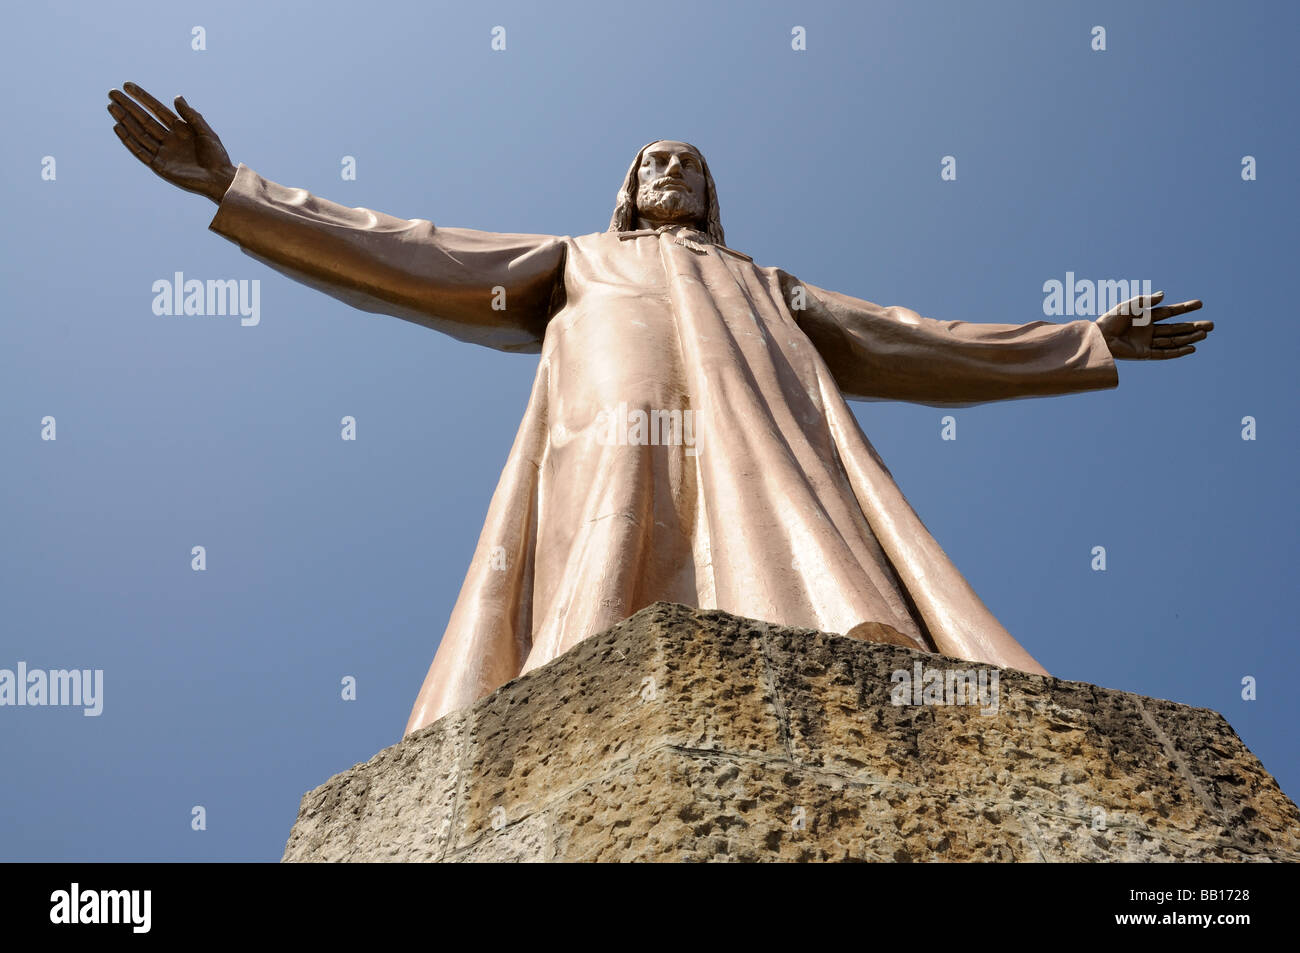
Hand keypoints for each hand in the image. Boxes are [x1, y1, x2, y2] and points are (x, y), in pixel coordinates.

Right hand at [107, 82, 235, 202]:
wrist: (219, 179)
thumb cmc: (217, 156)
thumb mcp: (205, 132)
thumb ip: (191, 116)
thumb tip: (177, 97)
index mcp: (179, 128)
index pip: (156, 109)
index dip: (142, 97)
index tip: (127, 85)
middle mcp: (168, 138)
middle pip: (143, 119)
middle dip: (128, 106)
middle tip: (112, 93)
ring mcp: (162, 152)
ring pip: (138, 133)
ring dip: (124, 120)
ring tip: (111, 107)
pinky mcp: (159, 165)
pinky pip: (140, 151)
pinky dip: (128, 140)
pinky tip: (118, 127)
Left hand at [1096, 291, 1211, 359]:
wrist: (1098, 336)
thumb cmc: (1110, 319)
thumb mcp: (1129, 306)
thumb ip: (1146, 301)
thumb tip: (1164, 295)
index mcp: (1146, 317)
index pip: (1170, 312)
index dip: (1184, 308)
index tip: (1200, 304)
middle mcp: (1149, 330)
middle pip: (1176, 328)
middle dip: (1193, 326)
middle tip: (1212, 325)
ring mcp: (1148, 342)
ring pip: (1173, 340)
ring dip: (1189, 338)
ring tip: (1205, 334)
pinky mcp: (1144, 354)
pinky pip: (1164, 353)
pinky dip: (1178, 351)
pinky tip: (1192, 348)